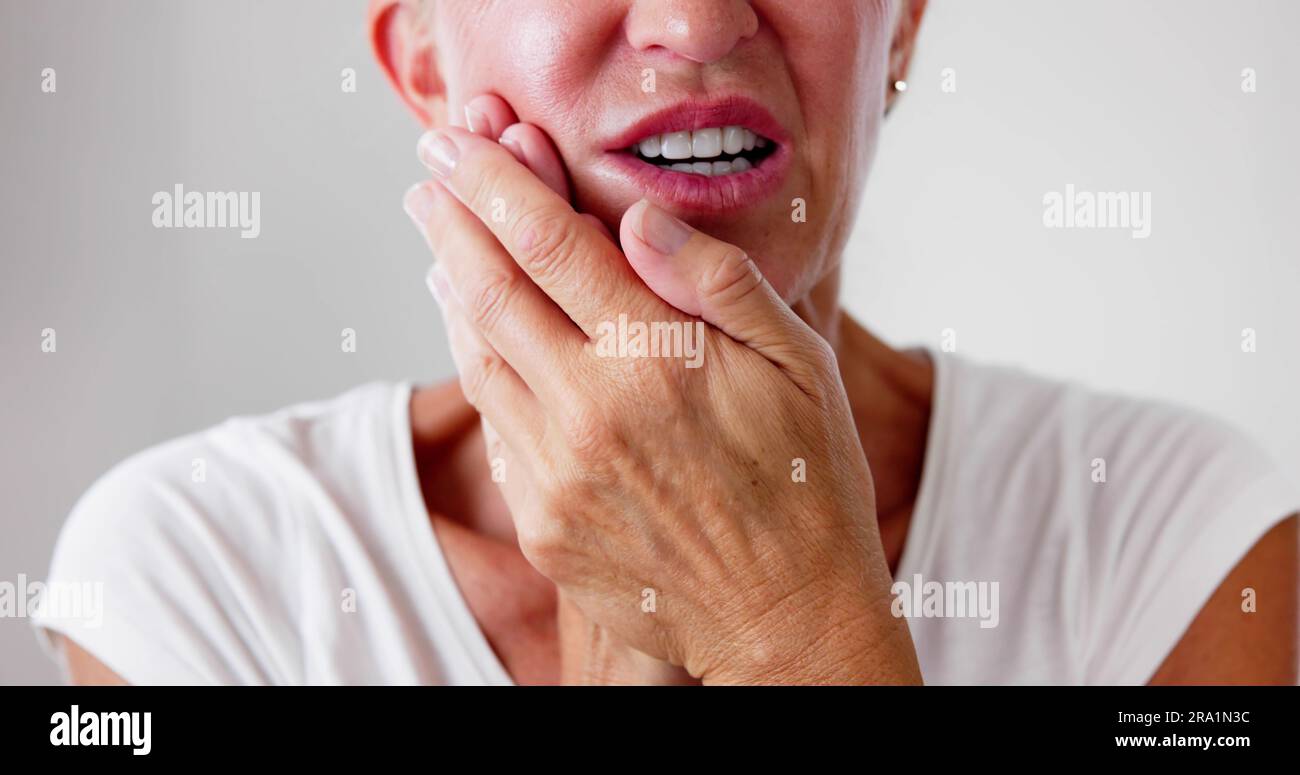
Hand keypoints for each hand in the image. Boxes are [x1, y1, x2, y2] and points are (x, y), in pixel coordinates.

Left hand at [404, 108, 919, 683]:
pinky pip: (497, 431)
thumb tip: (639, 220)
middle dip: (452, 222)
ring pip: (479, 362)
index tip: (461, 142)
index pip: (549, 244)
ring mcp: (557, 475)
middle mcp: (590, 413)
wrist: (789, 620)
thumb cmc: (810, 486)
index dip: (495, 183)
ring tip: (442, 249)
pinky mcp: (544, 525)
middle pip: (491, 293)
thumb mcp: (799, 364)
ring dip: (454, 294)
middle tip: (429, 176)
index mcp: (656, 361)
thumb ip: (717, 282)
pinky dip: (480, 373)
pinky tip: (483, 346)